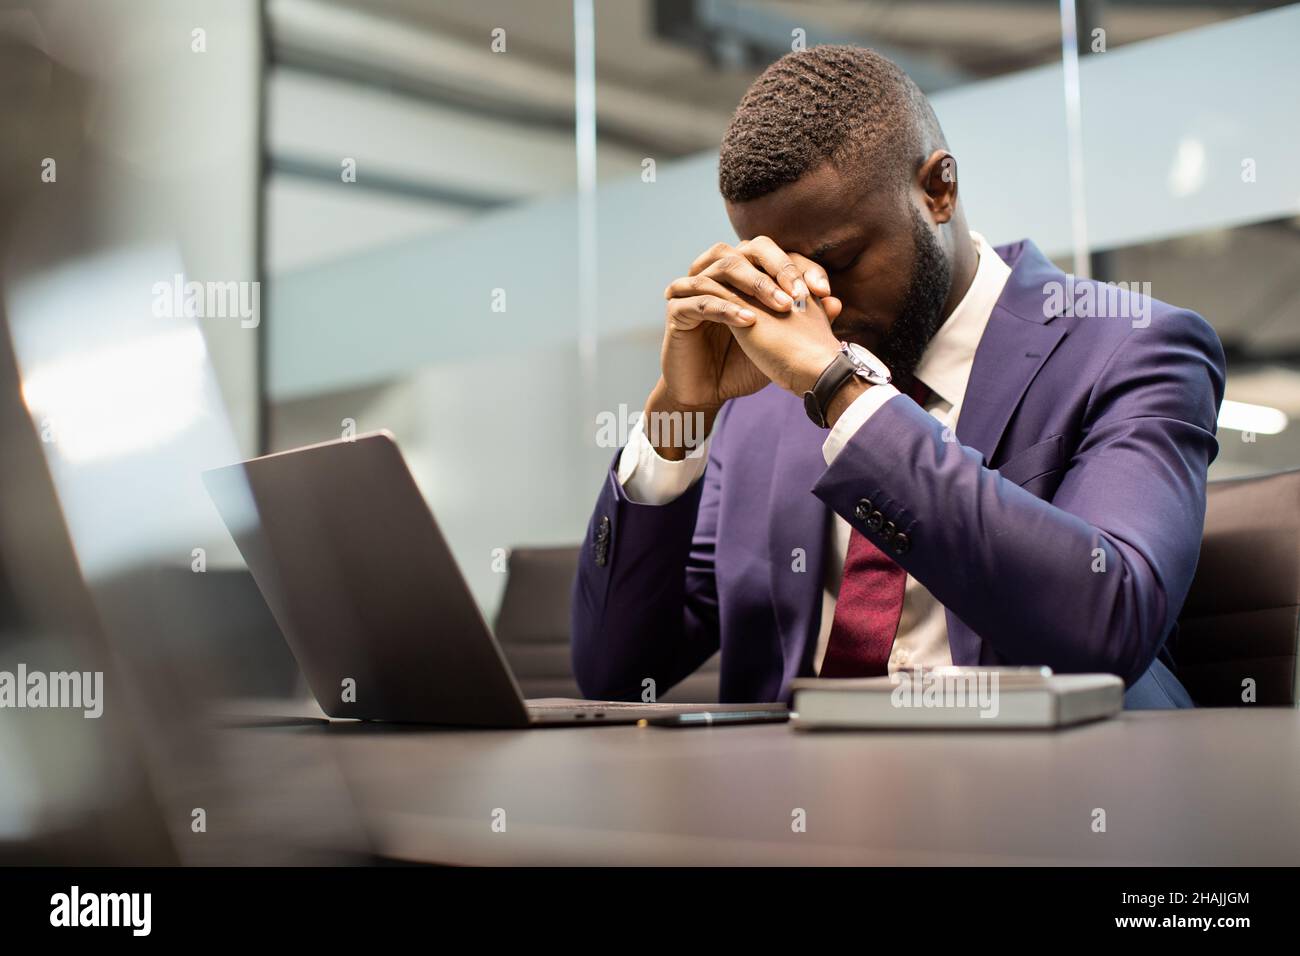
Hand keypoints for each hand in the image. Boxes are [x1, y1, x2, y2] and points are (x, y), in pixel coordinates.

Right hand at [648, 243, 840, 457]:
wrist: (707, 393)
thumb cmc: (741, 365)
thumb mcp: (778, 342)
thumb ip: (802, 321)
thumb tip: (836, 301)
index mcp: (741, 275)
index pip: (774, 255)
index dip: (800, 268)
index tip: (823, 292)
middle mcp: (717, 273)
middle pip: (747, 249)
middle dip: (778, 267)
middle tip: (799, 293)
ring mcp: (694, 287)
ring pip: (724, 267)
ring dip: (755, 283)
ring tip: (780, 306)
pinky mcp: (678, 310)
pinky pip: (703, 300)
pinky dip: (728, 308)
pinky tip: (750, 321)